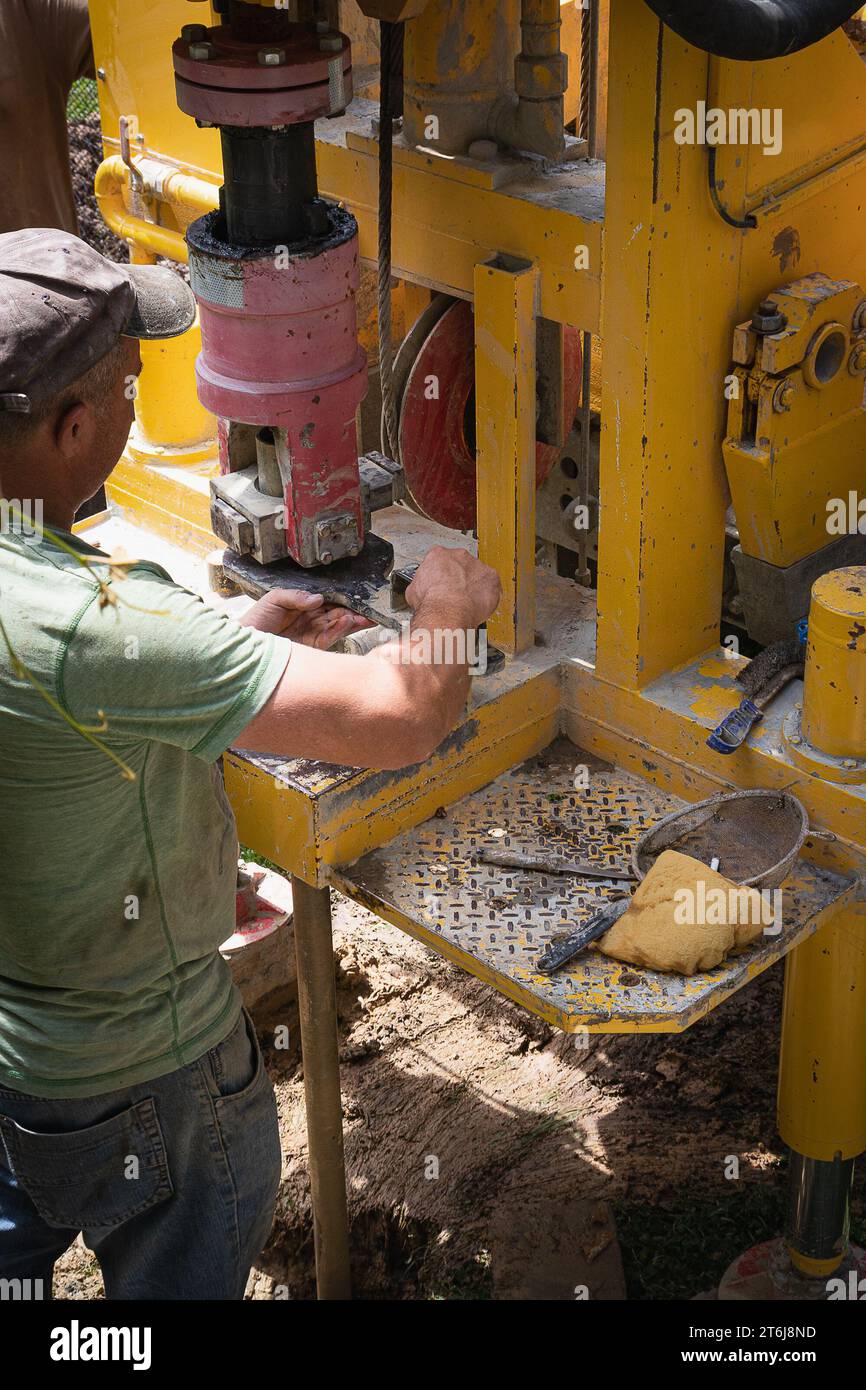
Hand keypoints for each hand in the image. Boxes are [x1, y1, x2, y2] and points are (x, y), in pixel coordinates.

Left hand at [238, 589, 374, 649]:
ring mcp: (313, 632)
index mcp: (304, 605)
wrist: (247, 643)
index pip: (329, 601)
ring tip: (362, 617)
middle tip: (369, 610)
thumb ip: (296, 596)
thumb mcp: (274, 598)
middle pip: (338, 614)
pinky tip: (347, 622)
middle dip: (354, 612)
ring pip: (338, 626)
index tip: (356, 597)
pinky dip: (340, 630)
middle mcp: (312, 618)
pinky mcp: (312, 646)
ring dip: (351, 621)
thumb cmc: (257, 619)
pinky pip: (330, 637)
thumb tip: (318, 598)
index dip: (343, 599)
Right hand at [406, 546, 500, 630]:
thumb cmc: (432, 602)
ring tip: (467, 602)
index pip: (441, 560)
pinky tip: (479, 605)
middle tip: (454, 594)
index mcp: (438, 555)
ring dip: (474, 586)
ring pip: (478, 575)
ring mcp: (477, 566)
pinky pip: (493, 586)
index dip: (442, 574)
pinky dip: (489, 596)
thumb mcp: (413, 591)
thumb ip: (420, 585)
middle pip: (461, 565)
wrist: (447, 612)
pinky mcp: (492, 578)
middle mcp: (459, 556)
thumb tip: (418, 592)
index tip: (442, 584)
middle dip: (459, 578)